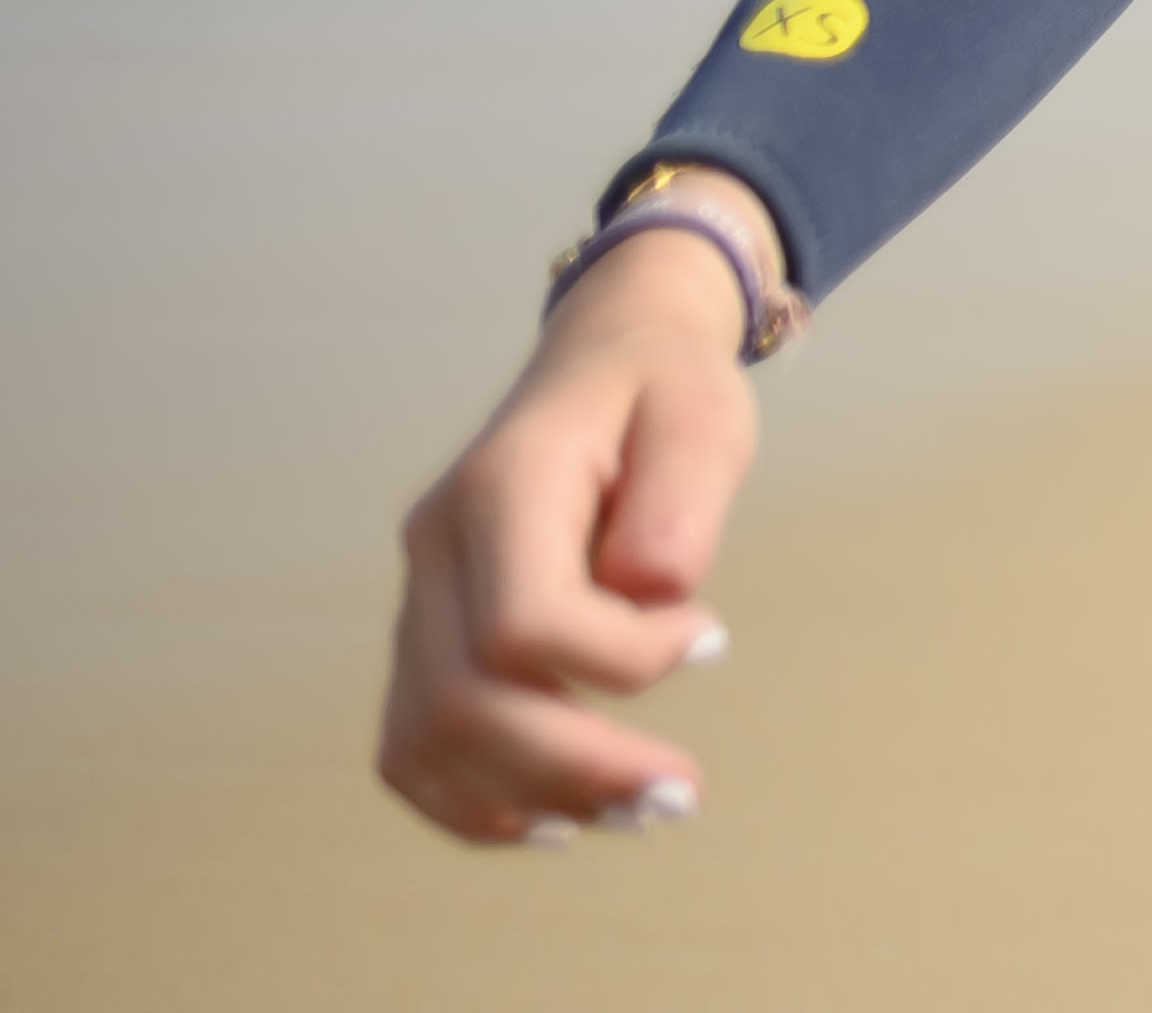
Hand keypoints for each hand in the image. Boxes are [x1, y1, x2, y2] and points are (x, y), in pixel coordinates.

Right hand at [377, 180, 768, 838]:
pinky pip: (411, 746)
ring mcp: (418, 596)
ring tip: (637, 813)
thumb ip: (683, 498)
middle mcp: (436, 548)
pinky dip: (472, 801)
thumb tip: (655, 592)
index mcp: (501, 484)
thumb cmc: (665, 390)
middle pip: (462, 701)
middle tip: (680, 796)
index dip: (619, 660)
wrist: (610, 358)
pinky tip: (556, 821)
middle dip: (575, 768)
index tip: (712, 638)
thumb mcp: (704, 415)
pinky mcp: (425, 636)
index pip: (522, 622)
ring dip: (528, 799)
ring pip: (424, 739)